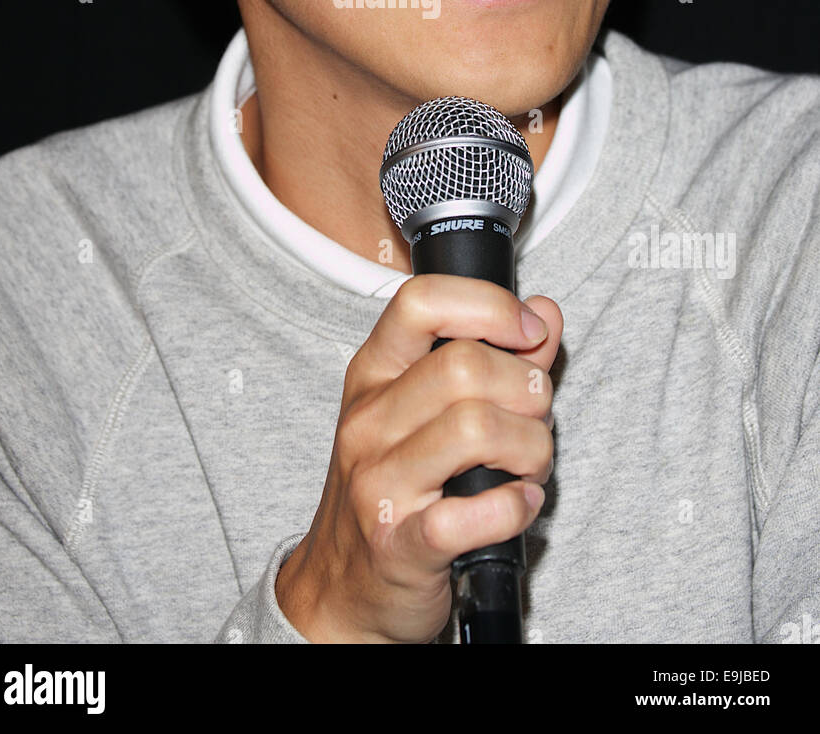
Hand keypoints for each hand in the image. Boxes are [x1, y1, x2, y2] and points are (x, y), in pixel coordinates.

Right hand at [274, 275, 561, 642]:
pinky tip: (520, 504)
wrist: (344, 587)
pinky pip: (478, 512)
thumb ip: (495, 355)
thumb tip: (544, 312)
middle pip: (466, 366)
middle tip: (536, 415)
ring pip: (478, 429)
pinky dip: (518, 506)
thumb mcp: (427, 409)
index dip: (490, 305)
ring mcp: (379, 483)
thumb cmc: (396, 487)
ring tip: (531, 463)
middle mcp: (369, 421)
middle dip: (528, 388)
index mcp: (373, 374)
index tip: (529, 330)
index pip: (422, 302)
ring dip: (532, 446)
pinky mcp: (400, 544)